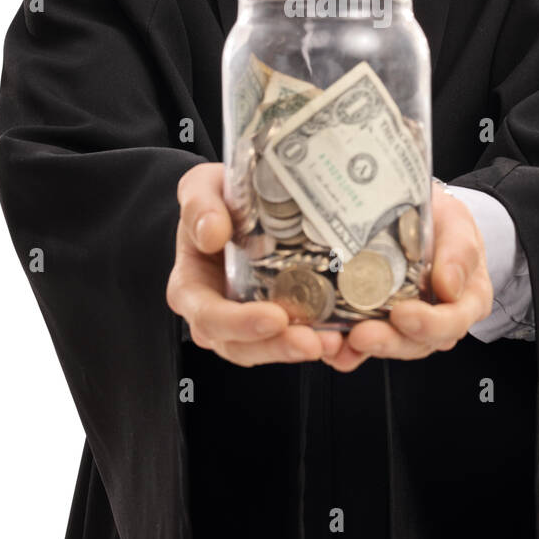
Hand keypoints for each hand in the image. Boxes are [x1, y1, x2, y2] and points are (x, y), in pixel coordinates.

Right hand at [165, 162, 343, 365]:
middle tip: (312, 341)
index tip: (274, 317)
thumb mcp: (201, 189)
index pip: (209, 318)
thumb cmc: (216, 199)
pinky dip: (321, 343)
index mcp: (193, 289)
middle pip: (243, 346)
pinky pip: (298, 340)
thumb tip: (211, 233)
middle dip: (278, 347)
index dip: (239, 324)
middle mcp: (219, 314)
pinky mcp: (283, 320)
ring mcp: (251, 321)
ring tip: (334, 342)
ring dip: (302, 349)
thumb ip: (199, 206)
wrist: (243, 198)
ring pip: (272, 349)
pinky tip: (345, 338)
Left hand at [320, 180, 493, 373]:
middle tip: (362, 334)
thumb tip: (449, 285)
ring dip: (360, 348)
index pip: (452, 322)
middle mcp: (437, 319)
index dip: (429, 324)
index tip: (403, 314)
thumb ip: (459, 250)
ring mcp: (404, 326)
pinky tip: (328, 342)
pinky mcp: (375, 325)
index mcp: (465, 300)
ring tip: (337, 341)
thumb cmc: (443, 224)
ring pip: (387, 347)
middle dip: (387, 341)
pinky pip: (360, 346)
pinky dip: (342, 348)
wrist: (417, 215)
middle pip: (416, 343)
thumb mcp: (458, 222)